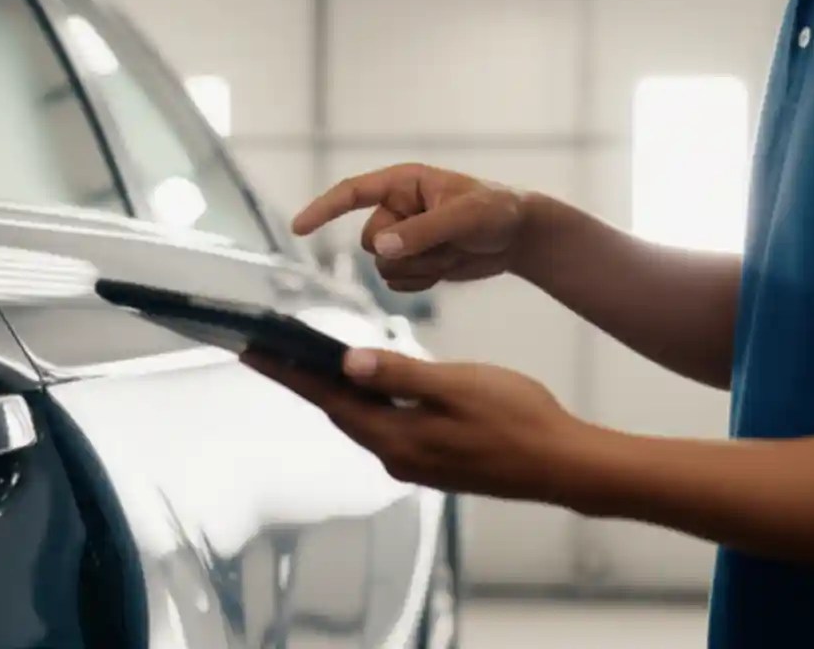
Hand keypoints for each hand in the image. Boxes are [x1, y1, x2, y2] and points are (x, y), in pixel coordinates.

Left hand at [242, 348, 596, 500]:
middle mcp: (396, 456)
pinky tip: (371, 384)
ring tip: (309, 360)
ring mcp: (415, 462)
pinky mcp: (434, 461)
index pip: (326, 398)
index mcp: (395, 437)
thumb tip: (346, 363)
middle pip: (338, 409)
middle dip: (303, 379)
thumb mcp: (457, 386)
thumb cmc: (516, 419)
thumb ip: (401, 375)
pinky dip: (370, 402)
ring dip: (337, 390)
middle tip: (271, 348)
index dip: (287, 372)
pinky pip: (387, 426)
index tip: (250, 351)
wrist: (563, 465)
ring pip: (364, 418)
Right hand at [292, 164, 531, 291]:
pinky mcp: (414, 261)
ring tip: (450, 253)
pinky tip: (446, 268)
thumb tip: (379, 247)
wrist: (519, 236)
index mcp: (403, 183)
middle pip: (369, 242)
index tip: (298, 229)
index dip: (323, 209)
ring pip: (382, 267)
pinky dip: (421, 282)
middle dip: (403, 251)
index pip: (352, 193)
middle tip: (444, 242)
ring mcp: (404, 237)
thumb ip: (421, 231)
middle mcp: (397, 209)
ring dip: (416, 269)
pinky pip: (397, 283)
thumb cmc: (496, 212)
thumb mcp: (463, 218)